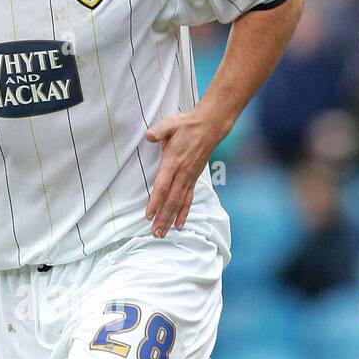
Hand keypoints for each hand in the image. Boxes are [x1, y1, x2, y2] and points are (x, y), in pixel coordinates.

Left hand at [144, 105, 226, 236]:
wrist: (210, 126)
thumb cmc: (188, 125)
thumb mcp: (171, 124)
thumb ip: (159, 131)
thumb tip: (149, 136)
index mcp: (173, 162)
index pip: (162, 187)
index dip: (155, 202)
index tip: (149, 215)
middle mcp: (182, 174)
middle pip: (170, 201)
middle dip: (162, 219)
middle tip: (154, 234)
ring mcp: (189, 178)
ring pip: (179, 204)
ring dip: (170, 220)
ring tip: (163, 234)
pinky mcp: (194, 179)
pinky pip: (188, 200)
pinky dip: (184, 213)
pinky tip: (179, 224)